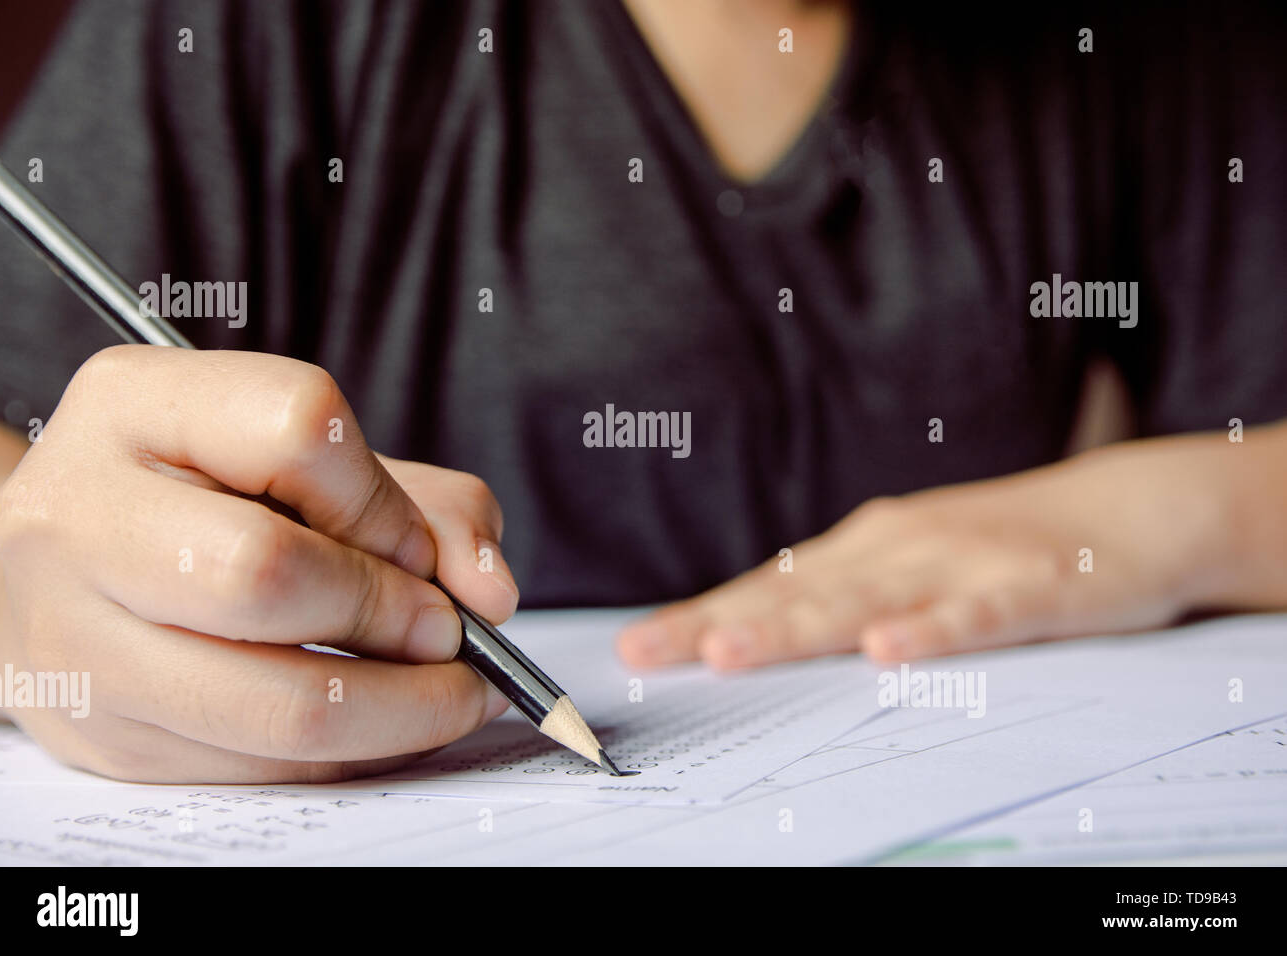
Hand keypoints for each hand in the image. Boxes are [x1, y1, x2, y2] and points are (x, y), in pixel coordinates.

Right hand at [0, 346, 515, 781]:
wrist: (66, 571)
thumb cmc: (208, 501)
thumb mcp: (314, 463)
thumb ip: (426, 506)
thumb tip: (489, 593)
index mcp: (136, 405)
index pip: (294, 426)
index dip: (385, 500)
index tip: (422, 549)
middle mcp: (81, 514)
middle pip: (264, 571)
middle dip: (390, 614)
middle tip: (447, 634)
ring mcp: (75, 636)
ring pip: (273, 702)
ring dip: (401, 708)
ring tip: (449, 691)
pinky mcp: (102, 736)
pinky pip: (263, 766)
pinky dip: (355, 752)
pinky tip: (388, 721)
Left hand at [618, 437, 1240, 668]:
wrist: (1130, 508)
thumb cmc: (1003, 543)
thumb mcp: (911, 564)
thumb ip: (843, 597)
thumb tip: (757, 628)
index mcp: (865, 549)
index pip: (769, 588)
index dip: (701, 615)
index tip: (638, 645)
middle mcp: (899, 550)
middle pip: (797, 596)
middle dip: (719, 625)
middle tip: (651, 651)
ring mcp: (962, 566)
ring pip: (868, 602)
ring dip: (797, 628)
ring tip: (729, 652)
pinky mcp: (1030, 589)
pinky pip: (976, 617)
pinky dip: (932, 633)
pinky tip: (891, 651)